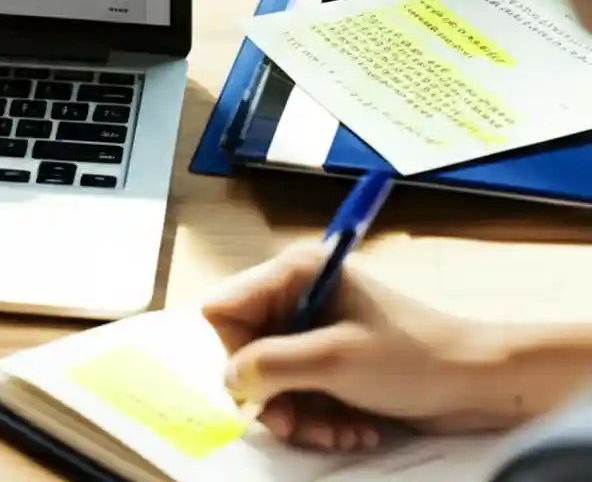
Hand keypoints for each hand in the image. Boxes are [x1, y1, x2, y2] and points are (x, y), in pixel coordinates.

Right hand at [202, 245, 520, 451]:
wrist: (482, 383)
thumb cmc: (414, 358)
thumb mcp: (334, 360)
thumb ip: (269, 365)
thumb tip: (229, 381)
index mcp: (296, 274)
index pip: (225, 310)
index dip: (233, 352)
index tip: (259, 388)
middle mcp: (299, 297)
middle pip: (245, 352)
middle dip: (272, 396)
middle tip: (294, 427)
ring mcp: (316, 332)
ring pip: (271, 381)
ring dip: (299, 416)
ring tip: (336, 434)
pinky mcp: (332, 362)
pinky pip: (299, 394)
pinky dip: (319, 419)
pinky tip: (352, 431)